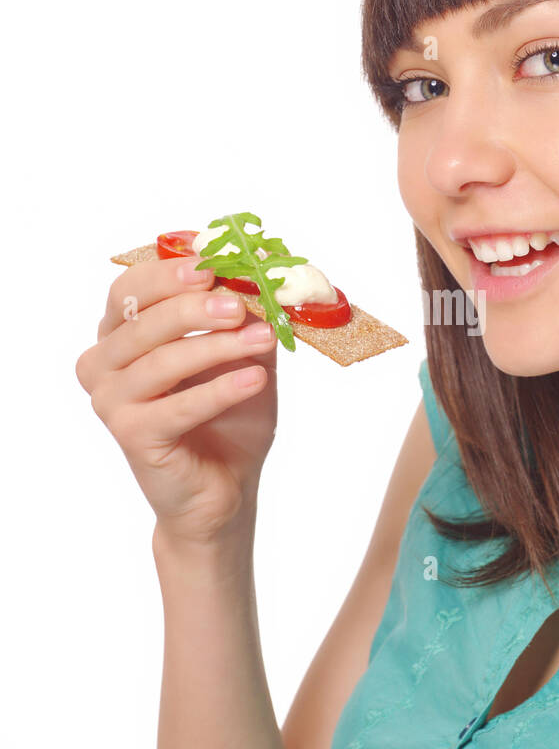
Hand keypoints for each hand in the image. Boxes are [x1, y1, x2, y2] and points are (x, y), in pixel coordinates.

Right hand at [76, 256, 279, 542]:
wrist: (227, 487)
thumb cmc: (229, 417)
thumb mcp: (243, 355)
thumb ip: (245, 315)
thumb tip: (262, 270)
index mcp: (121, 334)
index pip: (130, 289)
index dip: (168, 272)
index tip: (213, 261)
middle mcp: (104, 363)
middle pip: (142, 319)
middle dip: (195, 307)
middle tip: (240, 303)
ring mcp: (111, 401)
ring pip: (161, 361)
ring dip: (217, 346)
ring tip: (264, 339)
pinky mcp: (130, 435)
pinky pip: (176, 406)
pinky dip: (219, 390)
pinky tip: (255, 380)